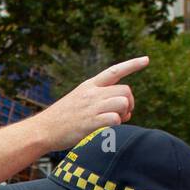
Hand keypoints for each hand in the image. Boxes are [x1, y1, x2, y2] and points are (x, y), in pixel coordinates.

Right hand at [32, 57, 146, 151]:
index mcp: (89, 85)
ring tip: (117, 121)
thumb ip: (98, 100)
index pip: (115, 71)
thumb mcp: (77, 100)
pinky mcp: (90, 123)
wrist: (42, 130)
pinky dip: (117, 125)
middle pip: (125, 90)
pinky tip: (109, 129)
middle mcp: (92, 93)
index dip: (132, 64)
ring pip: (123, 103)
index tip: (147, 60)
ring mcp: (91, 108)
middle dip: (130, 103)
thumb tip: (122, 109)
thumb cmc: (61, 119)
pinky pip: (115, 119)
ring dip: (124, 114)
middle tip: (124, 114)